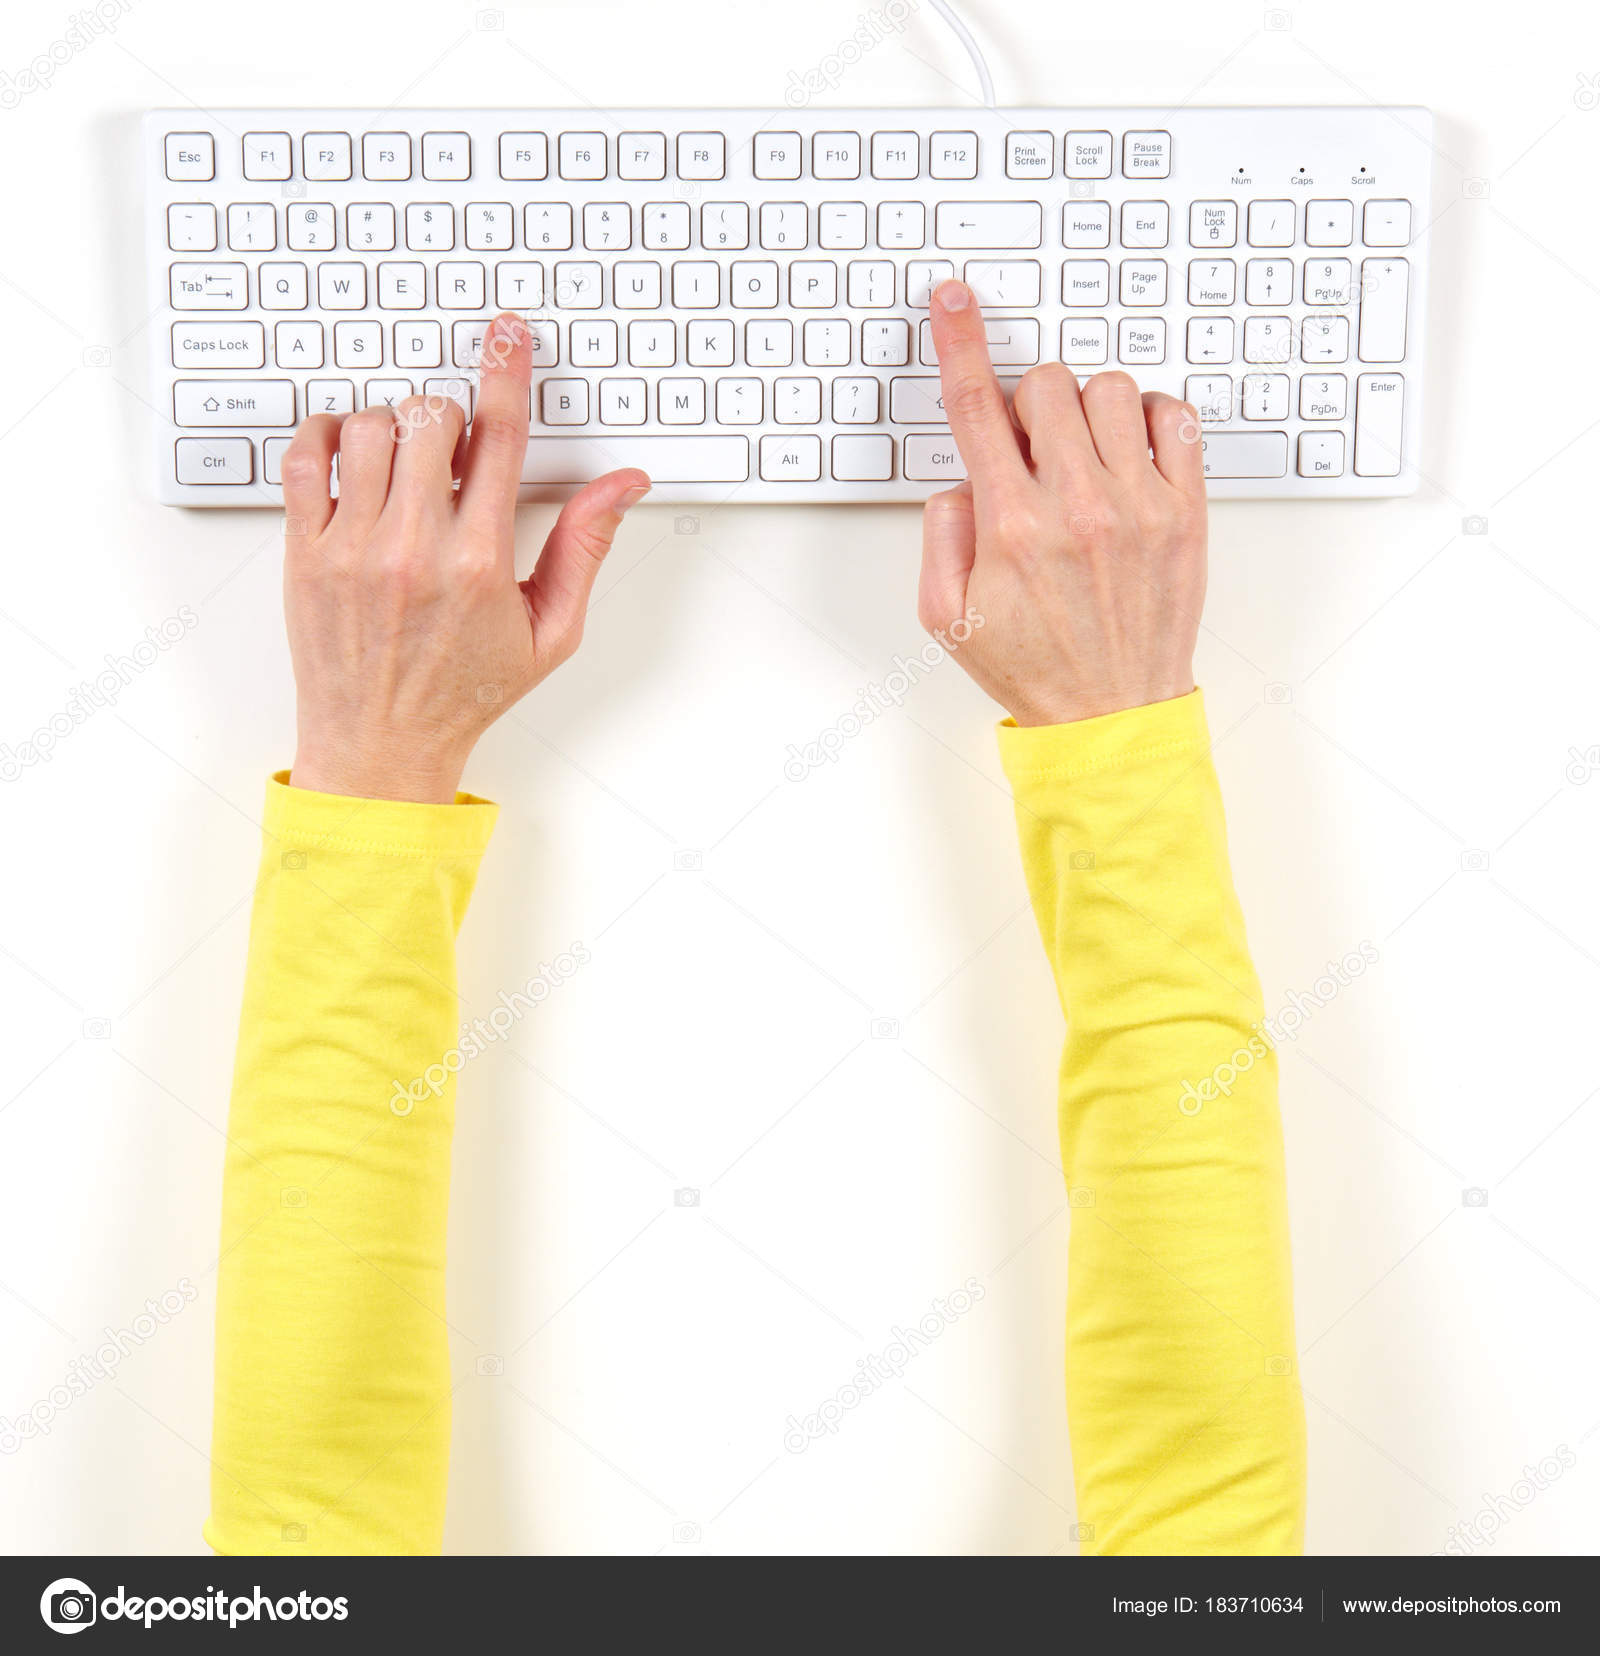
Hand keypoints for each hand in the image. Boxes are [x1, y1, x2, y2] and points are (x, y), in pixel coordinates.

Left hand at [280, 311, 649, 801]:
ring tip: (404, 460)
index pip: (498, 437)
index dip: (506, 371)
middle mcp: (414, 548)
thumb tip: (622, 485)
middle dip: (447, 415)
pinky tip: (349, 451)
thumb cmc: (464, 693)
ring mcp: (353, 548)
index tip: (506, 334)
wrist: (381, 745)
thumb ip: (584, 548)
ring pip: (368, 428)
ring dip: (391, 424)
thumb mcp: (550, 631)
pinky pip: (303, 458)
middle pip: (429, 418)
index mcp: (481, 561)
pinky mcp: (305, 553)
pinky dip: (325, 435)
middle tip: (451, 446)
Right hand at [918, 280, 1206, 726]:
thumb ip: (940, 534)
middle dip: (1027, 404)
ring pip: (1110, 390)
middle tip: (1029, 451)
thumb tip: (965, 478)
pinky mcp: (1186, 513)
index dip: (959, 341)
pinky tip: (1130, 455)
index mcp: (1012, 528)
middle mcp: (1078, 508)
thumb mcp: (946, 616)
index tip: (955, 300)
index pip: (976, 408)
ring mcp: (1140, 506)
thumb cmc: (1034, 667)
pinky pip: (1176, 418)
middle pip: (1047, 385)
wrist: (1111, 715)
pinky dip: (1150, 419)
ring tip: (1082, 457)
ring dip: (1086, 409)